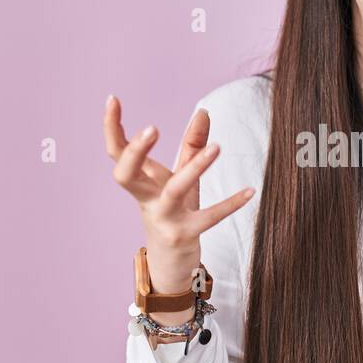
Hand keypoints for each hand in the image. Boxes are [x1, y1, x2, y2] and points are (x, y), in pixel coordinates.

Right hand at [104, 96, 254, 319]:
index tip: (113, 98)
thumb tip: (204, 111)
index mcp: (140, 183)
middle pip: (126, 174)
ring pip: (174, 190)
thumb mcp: (180, 177)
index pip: (117, 152)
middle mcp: (146, 199)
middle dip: (135, 151)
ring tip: (217, 148)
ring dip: (195, 168)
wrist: (171, 263)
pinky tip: (250, 191)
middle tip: (151, 129)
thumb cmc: (173, 212)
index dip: (111, 126)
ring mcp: (165, 218)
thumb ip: (192, 145)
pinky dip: (230, 204)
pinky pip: (209, 217)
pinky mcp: (186, 234)